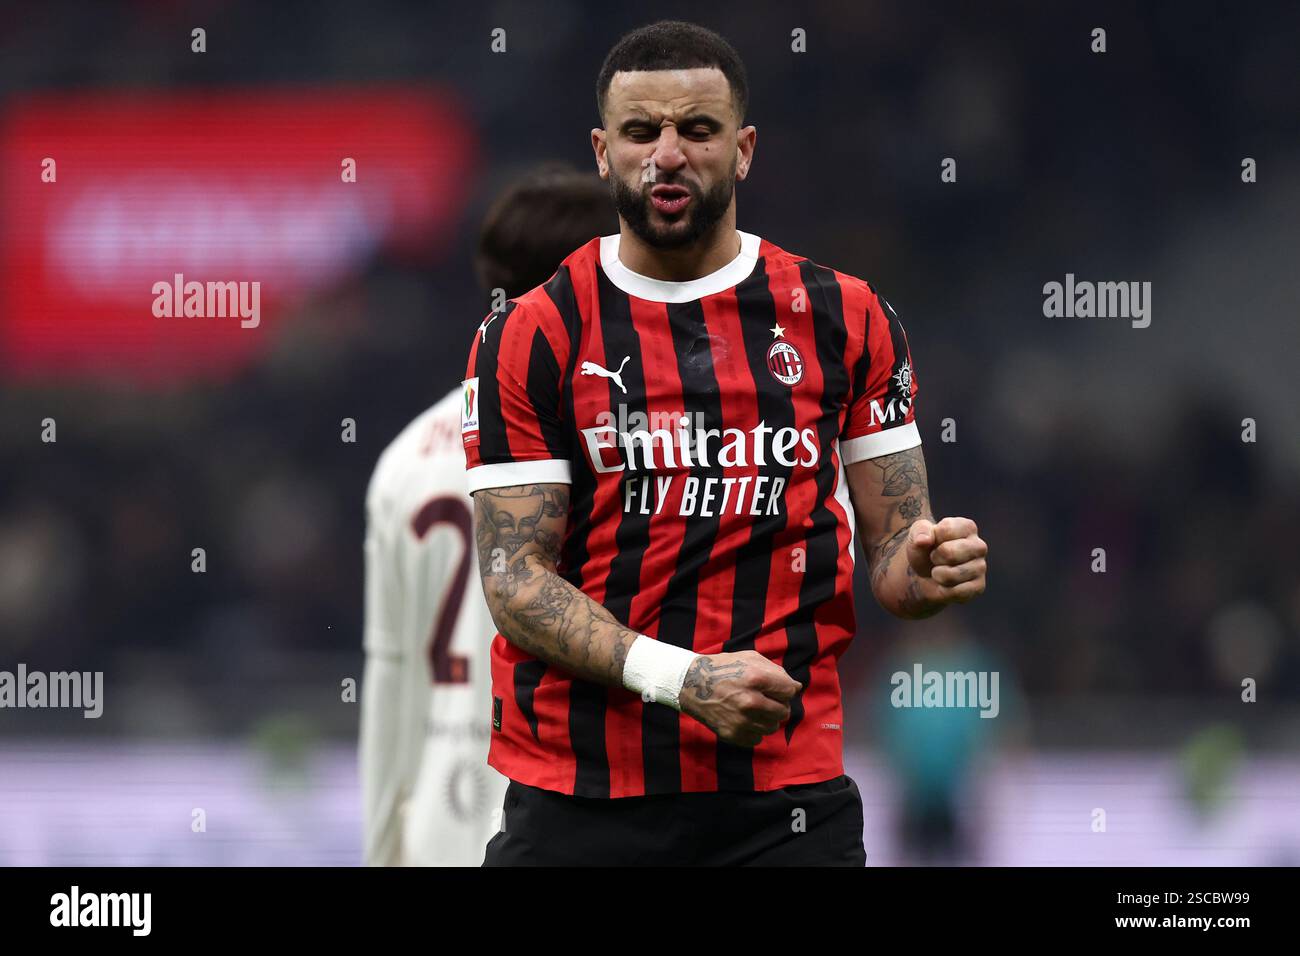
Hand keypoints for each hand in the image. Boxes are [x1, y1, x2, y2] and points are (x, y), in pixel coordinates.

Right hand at [678, 651, 801, 747]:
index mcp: (755, 679)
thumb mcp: (749, 658)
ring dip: (767, 719)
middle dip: (778, 705)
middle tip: (765, 699)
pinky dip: (754, 730)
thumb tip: (796, 687)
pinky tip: (744, 719)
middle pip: (784, 711)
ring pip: (772, 727)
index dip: (785, 689)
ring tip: (754, 709)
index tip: (776, 689)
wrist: (691, 685)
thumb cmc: (723, 668)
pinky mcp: (733, 735)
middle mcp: (750, 702)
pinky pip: (757, 738)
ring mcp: (741, 721)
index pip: (789, 691)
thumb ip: (776, 671)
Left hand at [904, 516, 987, 606]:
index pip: (945, 530)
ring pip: (952, 575)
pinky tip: (946, 584)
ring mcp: (981, 567)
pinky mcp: (979, 586)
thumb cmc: (925, 550)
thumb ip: (920, 531)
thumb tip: (924, 540)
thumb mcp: (917, 534)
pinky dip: (944, 590)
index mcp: (967, 527)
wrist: (923, 575)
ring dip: (938, 575)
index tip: (933, 542)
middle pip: (949, 553)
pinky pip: (957, 592)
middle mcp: (979, 546)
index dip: (931, 539)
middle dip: (935, 558)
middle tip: (935, 559)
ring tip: (940, 571)